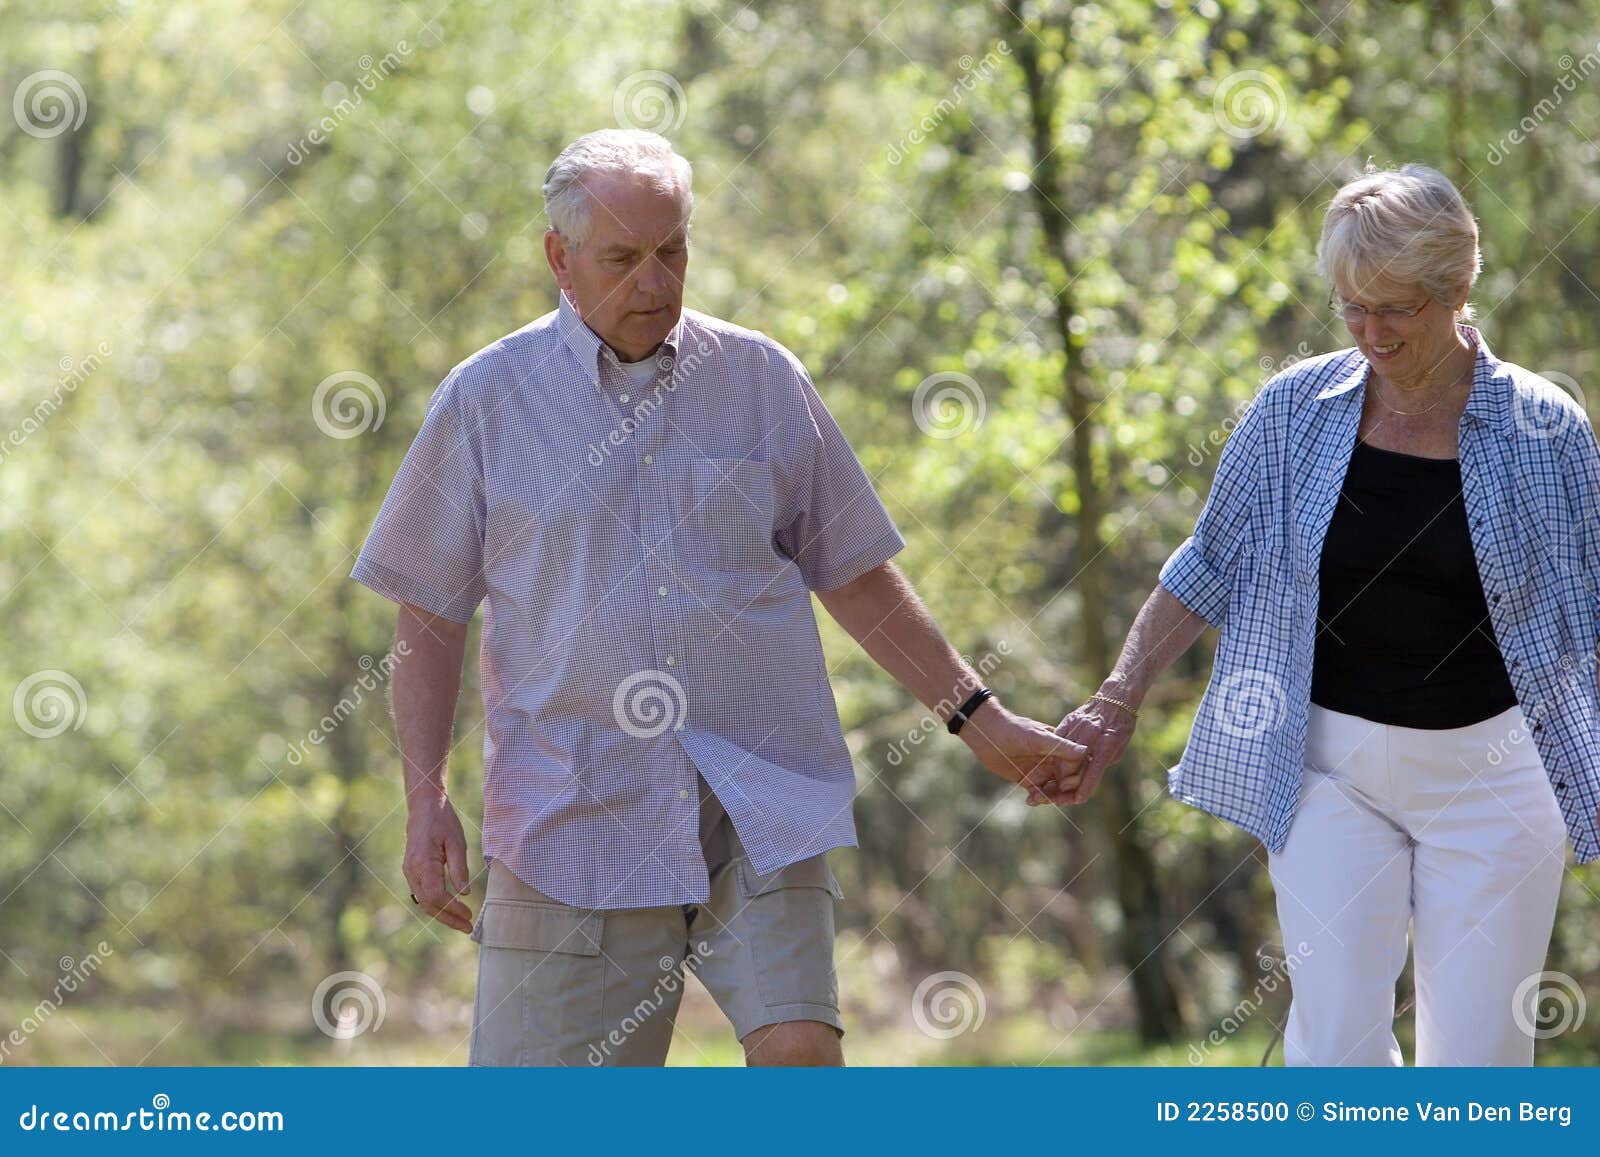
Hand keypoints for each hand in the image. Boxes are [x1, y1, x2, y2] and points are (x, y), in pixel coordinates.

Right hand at [403, 793, 473, 933]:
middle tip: (468, 927)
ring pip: (424, 902)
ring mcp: (409, 872)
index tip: (470, 914)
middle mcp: (412, 871)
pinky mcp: (412, 871)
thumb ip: (459, 869)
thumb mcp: (457, 842)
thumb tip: (464, 894)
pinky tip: (451, 908)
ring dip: (442, 914)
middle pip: (428, 905)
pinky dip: (436, 905)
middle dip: (448, 919)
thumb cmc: (443, 822)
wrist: (424, 807)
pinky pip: (423, 894)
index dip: (453, 909)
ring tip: (462, 922)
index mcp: (422, 863)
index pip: (436, 896)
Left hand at [958, 697, 1087, 795]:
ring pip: (1054, 790)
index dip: (1074, 777)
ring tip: (1037, 798)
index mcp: (1059, 748)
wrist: (987, 734)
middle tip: (1058, 801)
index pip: (1075, 766)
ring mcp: (1041, 770)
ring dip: (1050, 797)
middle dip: (1064, 793)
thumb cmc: (1014, 730)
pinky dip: (1037, 799)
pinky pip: (1039, 793)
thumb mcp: (1038, 738)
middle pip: (1067, 781)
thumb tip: (1086, 750)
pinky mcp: (1028, 779)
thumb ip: (1061, 746)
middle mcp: (1053, 760)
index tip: (1065, 785)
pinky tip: (1030, 800)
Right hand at [1027, 692, 1137, 806]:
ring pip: (1061, 750)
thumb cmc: (1121, 726)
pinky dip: (1053, 752)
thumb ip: (1104, 761)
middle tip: (1059, 792)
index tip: (1078, 799)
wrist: (1116, 697)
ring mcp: (1079, 725)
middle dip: (1065, 780)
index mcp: (1108, 742)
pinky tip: (1050, 762)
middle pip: (1072, 762)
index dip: (1086, 786)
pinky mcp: (1070, 720)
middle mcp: (1092, 733)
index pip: (1095, 769)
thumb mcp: (1119, 747)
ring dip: (1056, 769)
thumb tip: (1088, 777)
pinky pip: (1058, 739)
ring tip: (1051, 781)